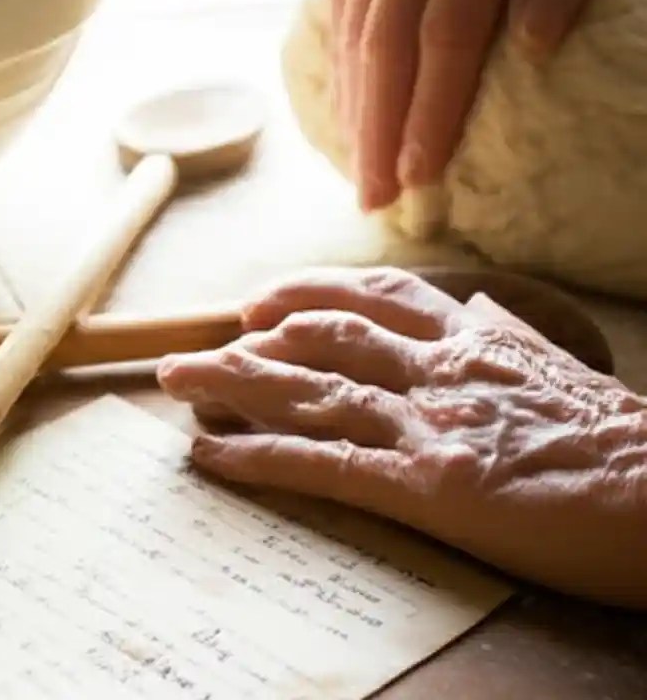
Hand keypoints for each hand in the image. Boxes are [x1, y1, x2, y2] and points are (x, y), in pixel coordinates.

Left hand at [156, 266, 646, 609]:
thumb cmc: (629, 444)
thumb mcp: (565, 370)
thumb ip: (508, 337)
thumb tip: (477, 309)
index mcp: (477, 341)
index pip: (378, 296)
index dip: (310, 292)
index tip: (266, 300)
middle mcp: (439, 370)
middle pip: (322, 338)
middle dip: (250, 340)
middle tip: (199, 345)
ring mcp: (428, 424)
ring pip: (307, 391)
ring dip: (231, 384)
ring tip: (176, 383)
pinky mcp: (426, 485)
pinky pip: (320, 463)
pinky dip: (257, 456)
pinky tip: (212, 454)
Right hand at [334, 0, 593, 209]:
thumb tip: (534, 45)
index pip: (445, 37)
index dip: (430, 108)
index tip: (417, 174)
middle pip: (385, 47)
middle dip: (376, 128)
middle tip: (374, 197)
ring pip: (353, 32)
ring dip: (354, 104)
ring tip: (358, 165)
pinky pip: (340, 9)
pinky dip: (342, 60)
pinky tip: (347, 99)